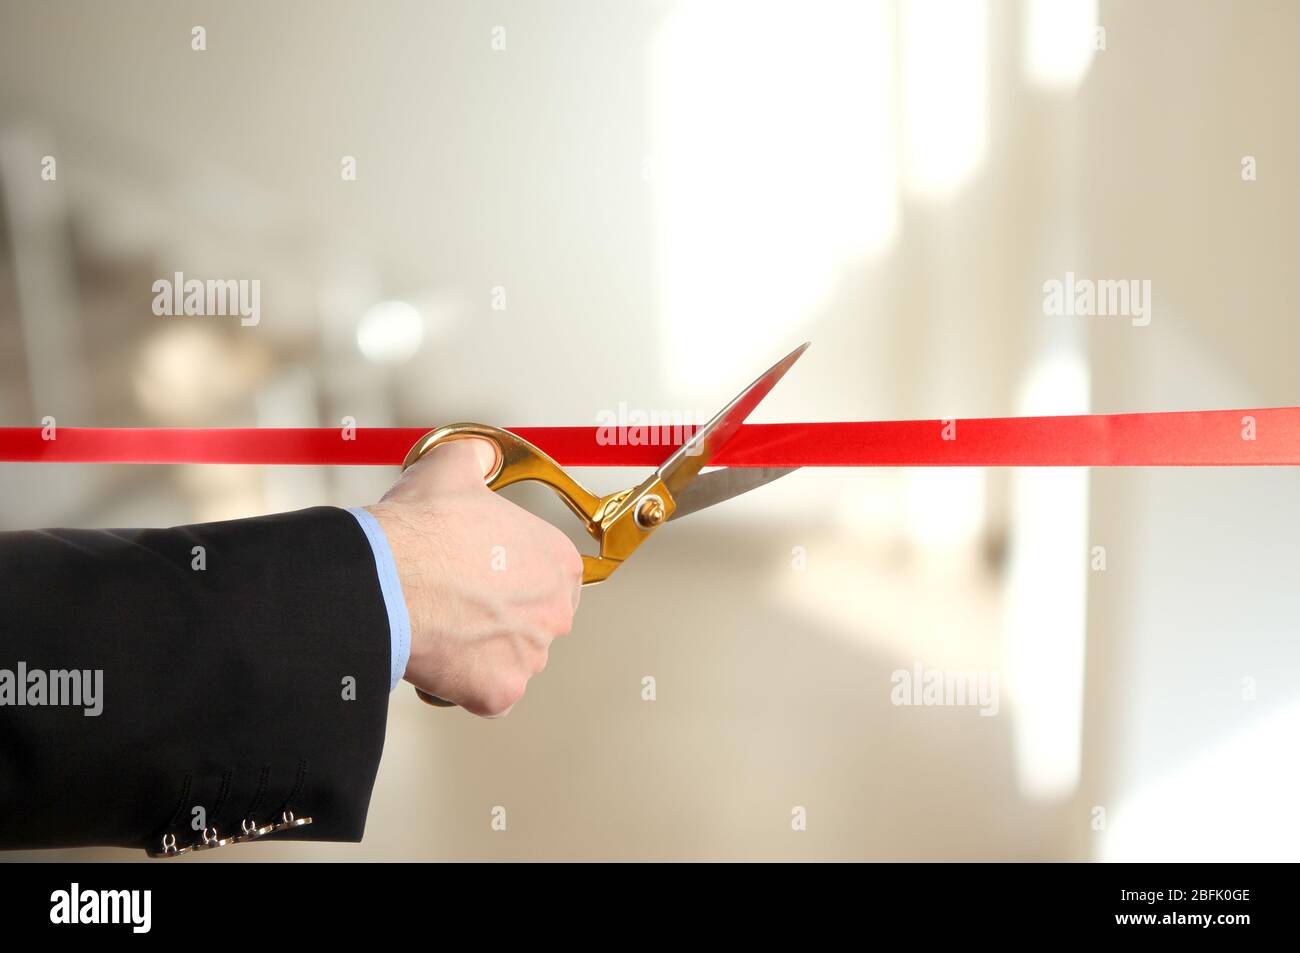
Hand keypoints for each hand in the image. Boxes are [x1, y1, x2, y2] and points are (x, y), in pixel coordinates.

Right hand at [366, 438, 583, 716]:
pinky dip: (465, 685)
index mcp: (557, 561)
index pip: (551, 575)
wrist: (382, 581)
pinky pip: (487, 695)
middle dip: (501, 614)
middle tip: (460, 599)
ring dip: (483, 649)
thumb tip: (478, 455)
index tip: (489, 575)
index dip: (514, 574)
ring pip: (511, 658)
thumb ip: (478, 458)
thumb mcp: (454, 467)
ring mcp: (529, 656)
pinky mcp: (499, 693)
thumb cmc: (421, 532)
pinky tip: (441, 658)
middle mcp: (554, 611)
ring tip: (444, 624)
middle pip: (534, 619)